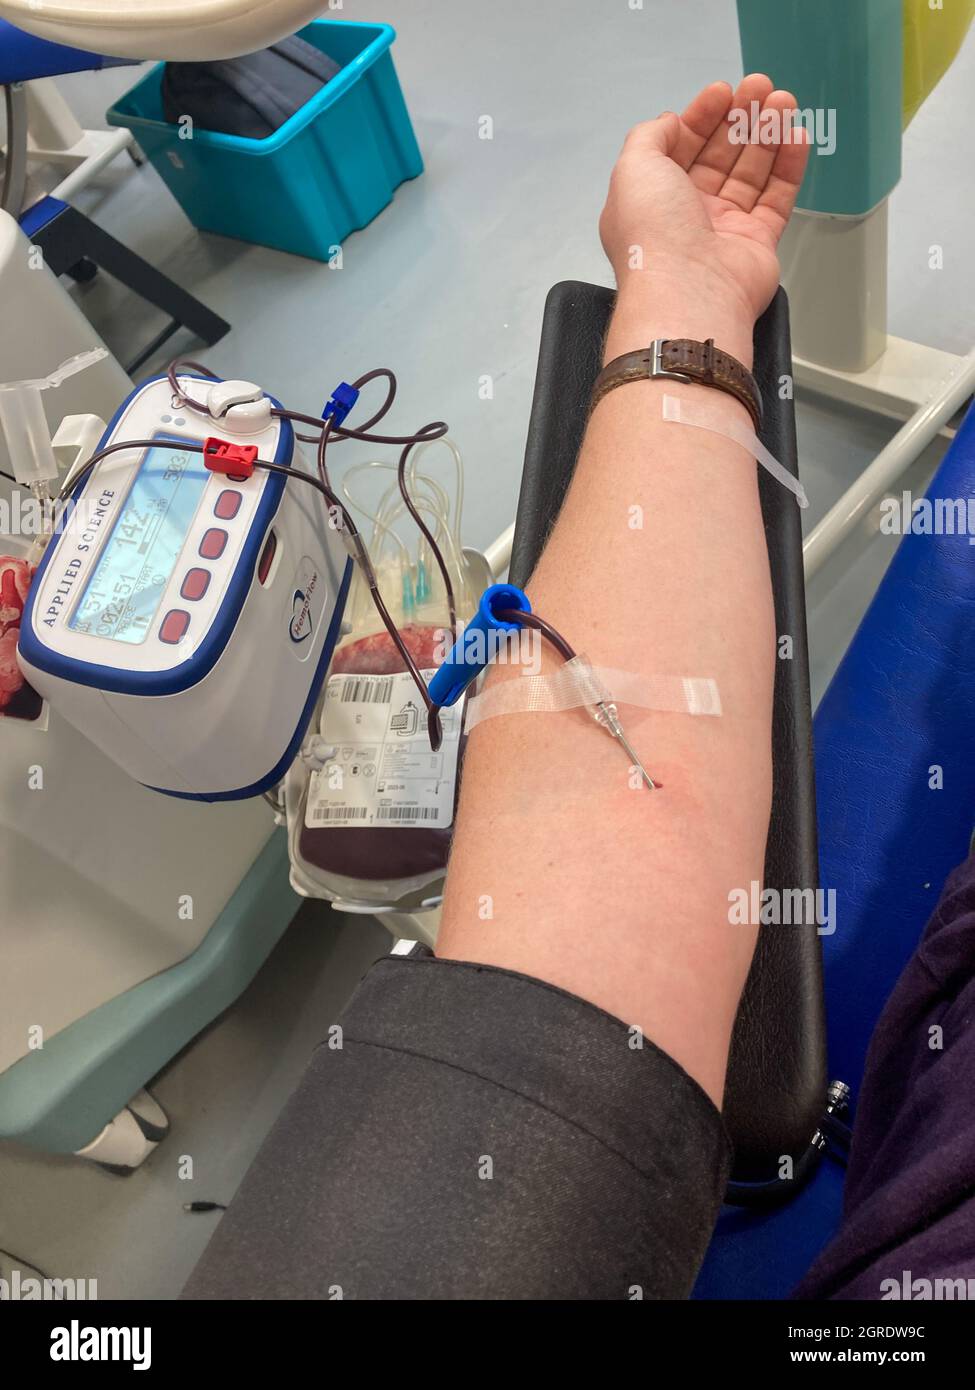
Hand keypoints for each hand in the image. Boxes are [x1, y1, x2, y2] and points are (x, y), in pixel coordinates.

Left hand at [599, 75, 809, 329]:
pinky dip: (788, 165)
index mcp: (653, 199)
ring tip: (783, 102)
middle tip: (761, 88)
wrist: (688, 294)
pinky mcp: (757, 244)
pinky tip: (797, 134)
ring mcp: (723, 230)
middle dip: (740, 118)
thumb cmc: (654, 233)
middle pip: (719, 156)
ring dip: (768, 134)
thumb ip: (649, 136)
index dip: (701, 117)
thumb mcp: (634, 168)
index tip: (723, 92)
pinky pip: (777, 199)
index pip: (681, 148)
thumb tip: (669, 122)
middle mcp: (686, 215)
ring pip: (751, 173)